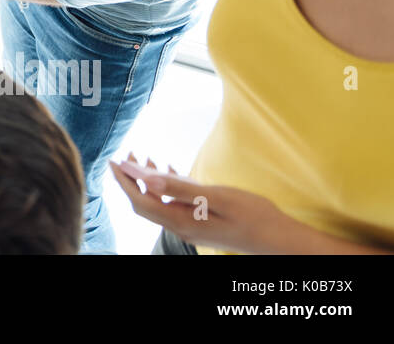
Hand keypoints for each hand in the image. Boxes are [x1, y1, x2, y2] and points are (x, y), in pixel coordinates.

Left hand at [109, 153, 289, 253]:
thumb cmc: (253, 217)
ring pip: (160, 203)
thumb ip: (180, 188)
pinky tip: (171, 170)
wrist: (280, 240)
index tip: (113, 161)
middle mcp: (182, 228)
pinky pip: (175, 205)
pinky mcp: (201, 224)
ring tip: (145, 157)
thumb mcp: (217, 198)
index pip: (140, 201)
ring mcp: (192, 227)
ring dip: (149, 181)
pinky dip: (168, 187)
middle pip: (145, 203)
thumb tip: (147, 178)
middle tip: (128, 153)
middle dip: (132, 179)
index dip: (124, 181)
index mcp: (182, 222)